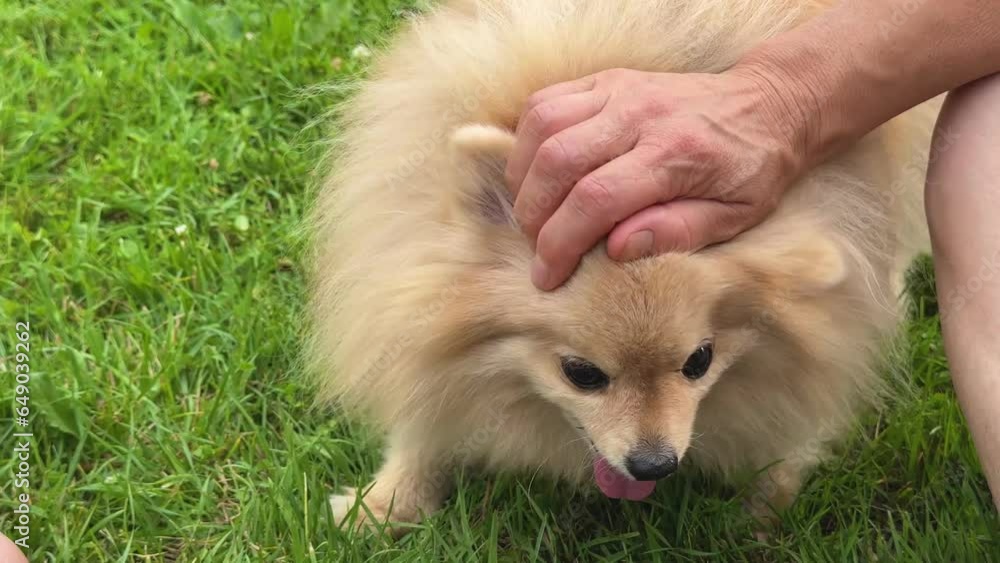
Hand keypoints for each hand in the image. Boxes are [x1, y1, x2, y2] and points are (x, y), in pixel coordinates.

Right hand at [505, 67, 809, 289]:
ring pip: (542, 127)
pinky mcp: (605, 80)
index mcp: (675, 153)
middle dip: (534, 216)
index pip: (596, 199)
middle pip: (557, 162)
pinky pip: (545, 102)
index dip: (560, 243)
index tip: (547, 276)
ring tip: (535, 214)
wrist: (769, 103)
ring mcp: (618, 89)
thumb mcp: (734, 216)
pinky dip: (527, 141)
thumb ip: (677, 231)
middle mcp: (640, 114)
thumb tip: (617, 249)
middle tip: (539, 250)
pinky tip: (537, 173)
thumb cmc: (753, 167)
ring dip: (524, 178)